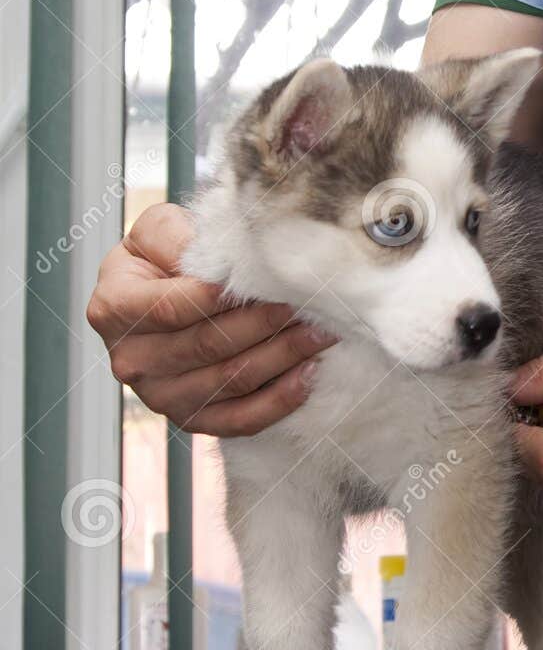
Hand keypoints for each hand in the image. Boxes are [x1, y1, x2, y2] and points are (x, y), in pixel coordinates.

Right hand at [86, 203, 339, 436]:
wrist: (154, 293)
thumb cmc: (159, 255)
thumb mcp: (158, 229)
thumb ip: (178, 236)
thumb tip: (217, 255)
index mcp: (113, 309)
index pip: (172, 308)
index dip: (219, 297)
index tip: (266, 282)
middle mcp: (131, 360)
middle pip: (207, 346)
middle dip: (265, 324)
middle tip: (310, 304)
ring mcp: (159, 397)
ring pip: (229, 382)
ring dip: (282, 358)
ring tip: (321, 333)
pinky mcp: (190, 419)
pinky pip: (238, 420)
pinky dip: (277, 401)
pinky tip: (309, 375)